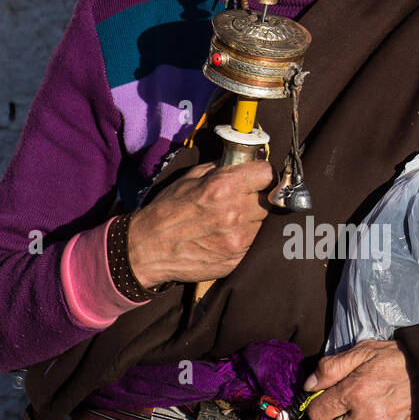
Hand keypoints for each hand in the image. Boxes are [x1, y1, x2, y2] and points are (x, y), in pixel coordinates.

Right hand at [126, 159, 274, 285]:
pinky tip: (229, 235)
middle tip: (246, 199)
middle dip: (260, 197)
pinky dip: (248, 238)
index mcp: (222, 187)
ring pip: (264, 223)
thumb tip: (245, 160)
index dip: (264, 174)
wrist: (148, 249)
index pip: (267, 174)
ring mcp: (237, 239)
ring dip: (255, 219)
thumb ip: (221, 168)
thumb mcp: (191, 178)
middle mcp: (234, 212)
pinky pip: (255, 243)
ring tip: (235, 219)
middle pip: (270, 199)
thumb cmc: (167, 211)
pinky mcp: (237, 259)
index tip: (260, 177)